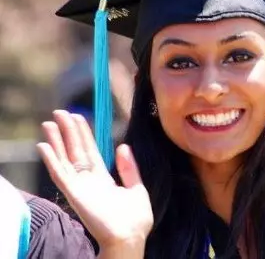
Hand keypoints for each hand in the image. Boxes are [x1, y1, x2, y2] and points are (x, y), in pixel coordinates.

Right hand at [37, 110, 152, 251]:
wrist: (131, 236)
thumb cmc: (135, 217)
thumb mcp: (136, 187)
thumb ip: (128, 167)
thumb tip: (123, 146)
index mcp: (103, 177)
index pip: (90, 150)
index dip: (83, 133)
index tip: (78, 117)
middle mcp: (89, 179)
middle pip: (75, 150)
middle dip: (67, 131)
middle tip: (59, 112)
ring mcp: (80, 186)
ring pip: (64, 158)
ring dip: (56, 140)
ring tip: (49, 123)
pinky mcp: (74, 193)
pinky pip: (60, 174)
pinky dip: (51, 160)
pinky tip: (44, 146)